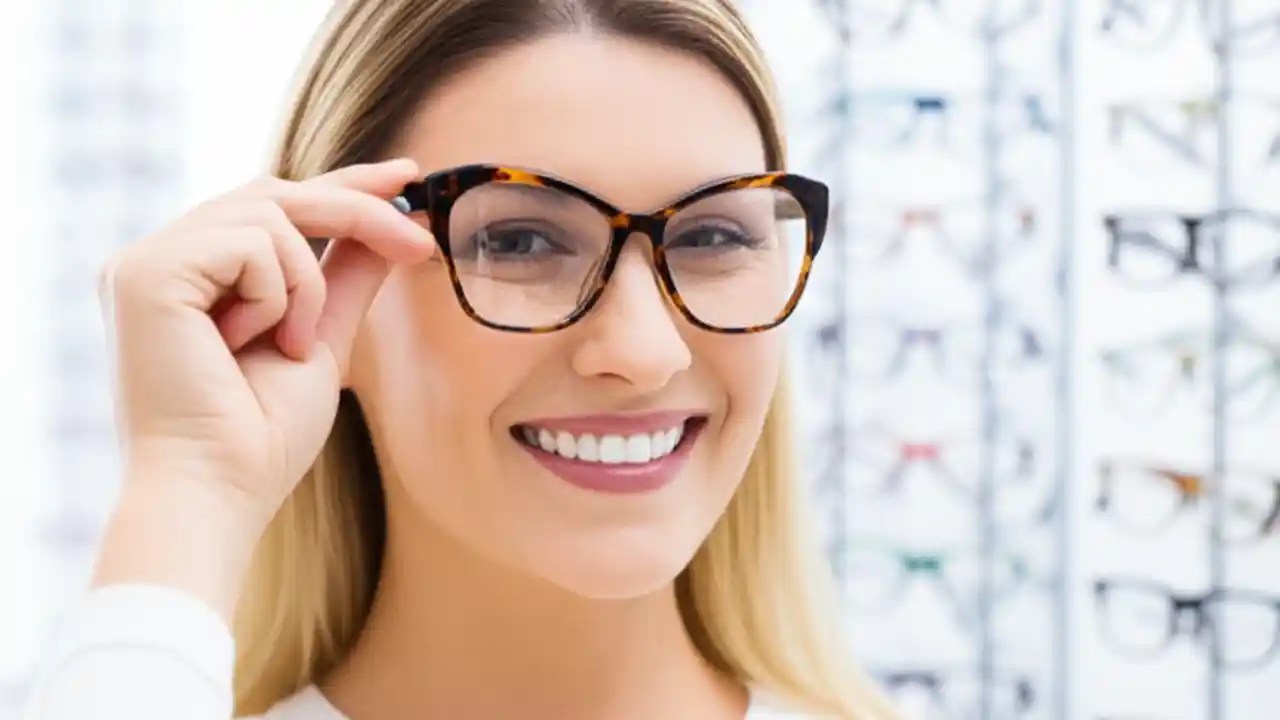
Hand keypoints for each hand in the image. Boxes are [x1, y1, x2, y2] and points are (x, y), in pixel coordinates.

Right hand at [100, 157, 432, 528]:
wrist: (219, 488)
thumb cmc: (263, 435)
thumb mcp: (321, 340)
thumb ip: (345, 278)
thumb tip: (393, 223)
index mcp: (196, 276)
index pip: (274, 205)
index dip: (344, 184)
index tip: (407, 175)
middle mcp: (163, 259)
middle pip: (275, 192)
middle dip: (357, 208)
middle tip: (415, 241)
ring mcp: (146, 262)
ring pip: (270, 214)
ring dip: (305, 282)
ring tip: (288, 345)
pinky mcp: (145, 271)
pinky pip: (249, 242)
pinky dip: (276, 294)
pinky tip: (245, 344)